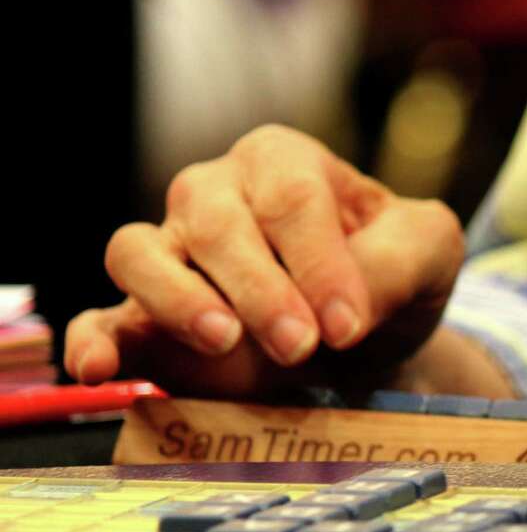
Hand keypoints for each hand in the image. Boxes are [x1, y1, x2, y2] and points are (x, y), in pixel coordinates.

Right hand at [65, 125, 466, 396]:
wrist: (365, 332)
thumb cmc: (391, 272)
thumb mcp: (428, 252)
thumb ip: (402, 260)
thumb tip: (345, 310)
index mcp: (284, 161)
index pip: (290, 197)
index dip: (318, 261)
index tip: (349, 324)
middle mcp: (214, 193)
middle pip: (213, 220)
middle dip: (259, 287)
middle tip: (301, 346)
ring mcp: (172, 252)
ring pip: (139, 252)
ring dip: (177, 299)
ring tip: (224, 343)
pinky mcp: (146, 316)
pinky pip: (101, 317)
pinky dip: (94, 341)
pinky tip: (101, 370)